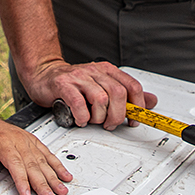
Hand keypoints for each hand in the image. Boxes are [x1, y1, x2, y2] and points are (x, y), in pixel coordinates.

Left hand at [0, 112, 73, 194]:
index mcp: (2, 142)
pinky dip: (57, 165)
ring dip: (54, 176)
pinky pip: (47, 153)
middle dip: (43, 183)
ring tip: (61, 189)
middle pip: (33, 165)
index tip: (27, 194)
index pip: (15, 164)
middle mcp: (17, 140)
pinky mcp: (32, 141)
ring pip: (43, 160)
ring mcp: (26, 140)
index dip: (22, 181)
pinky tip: (64, 174)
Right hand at [20, 58, 156, 129]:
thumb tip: (151, 101)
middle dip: (117, 115)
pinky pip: (79, 104)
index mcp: (107, 71)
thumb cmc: (73, 83)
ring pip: (101, 100)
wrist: (44, 73)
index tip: (133, 120)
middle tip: (110, 123)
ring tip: (92, 120)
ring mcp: (79, 78)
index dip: (137, 106)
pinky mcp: (64, 85)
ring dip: (99, 117)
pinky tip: (80, 119)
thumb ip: (127, 94)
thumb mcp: (103, 85)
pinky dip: (83, 117)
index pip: (132, 86)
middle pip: (118, 94)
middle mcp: (95, 72)